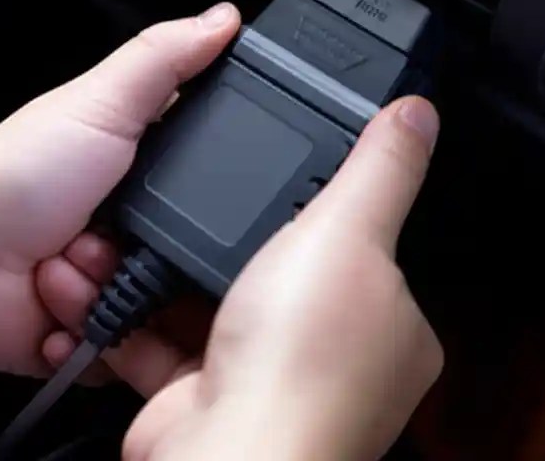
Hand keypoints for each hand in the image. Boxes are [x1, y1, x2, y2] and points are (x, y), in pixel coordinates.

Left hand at [0, 2, 240, 375]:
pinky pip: (138, 339)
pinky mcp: (103, 326)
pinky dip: (99, 322)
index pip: (207, 157)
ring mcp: (115, 271)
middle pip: (198, 234)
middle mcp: (128, 214)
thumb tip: (222, 18)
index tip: (176, 173)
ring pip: (169, 291)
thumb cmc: (6, 183)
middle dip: (154, 236)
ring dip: (117, 278)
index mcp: (132, 154)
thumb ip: (164, 59)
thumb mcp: (96, 104)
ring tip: (71, 259)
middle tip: (104, 220)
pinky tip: (60, 296)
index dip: (209, 168)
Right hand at [36, 96, 443, 460]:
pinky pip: (172, 342)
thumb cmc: (305, 367)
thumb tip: (417, 116)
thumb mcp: (349, 233)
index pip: (376, 254)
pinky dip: (144, 315)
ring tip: (168, 229)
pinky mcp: (207, 395)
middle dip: (252, 243)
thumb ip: (380, 171)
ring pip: (226, 306)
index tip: (305, 180)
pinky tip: (127, 282)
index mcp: (395, 327)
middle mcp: (339, 361)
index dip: (340, 213)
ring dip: (189, 275)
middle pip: (292, 275)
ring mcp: (271, 381)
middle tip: (225, 203)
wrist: (227, 451)